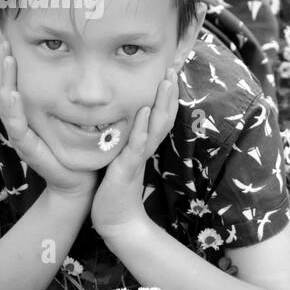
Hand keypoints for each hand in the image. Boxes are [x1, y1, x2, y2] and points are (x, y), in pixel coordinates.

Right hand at [0, 37, 96, 198]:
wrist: (79, 181)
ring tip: (6, 59)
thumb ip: (69, 96)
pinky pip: (16, 125)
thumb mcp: (71, 116)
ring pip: (5, 103)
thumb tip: (78, 68)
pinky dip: (13, 108)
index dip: (8, 63)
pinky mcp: (27, 147)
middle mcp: (19, 123)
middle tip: (4, 40)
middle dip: (3, 65)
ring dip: (5, 80)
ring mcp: (21, 135)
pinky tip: (13, 93)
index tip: (8, 38)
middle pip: (3, 88)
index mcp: (27, 114)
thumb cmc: (76, 148)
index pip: (12, 83)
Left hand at [91, 65, 180, 238]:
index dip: (167, 94)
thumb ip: (126, 140)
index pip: (160, 115)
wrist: (116, 222)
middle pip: (164, 117)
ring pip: (155, 128)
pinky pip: (136, 147)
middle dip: (169, 92)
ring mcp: (138, 159)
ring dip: (161, 104)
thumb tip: (126, 119)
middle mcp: (145, 149)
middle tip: (174, 67)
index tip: (170, 70)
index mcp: (144, 145)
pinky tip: (143, 112)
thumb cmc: (115, 190)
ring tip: (166, 81)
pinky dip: (141, 129)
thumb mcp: (122, 158)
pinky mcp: (127, 170)